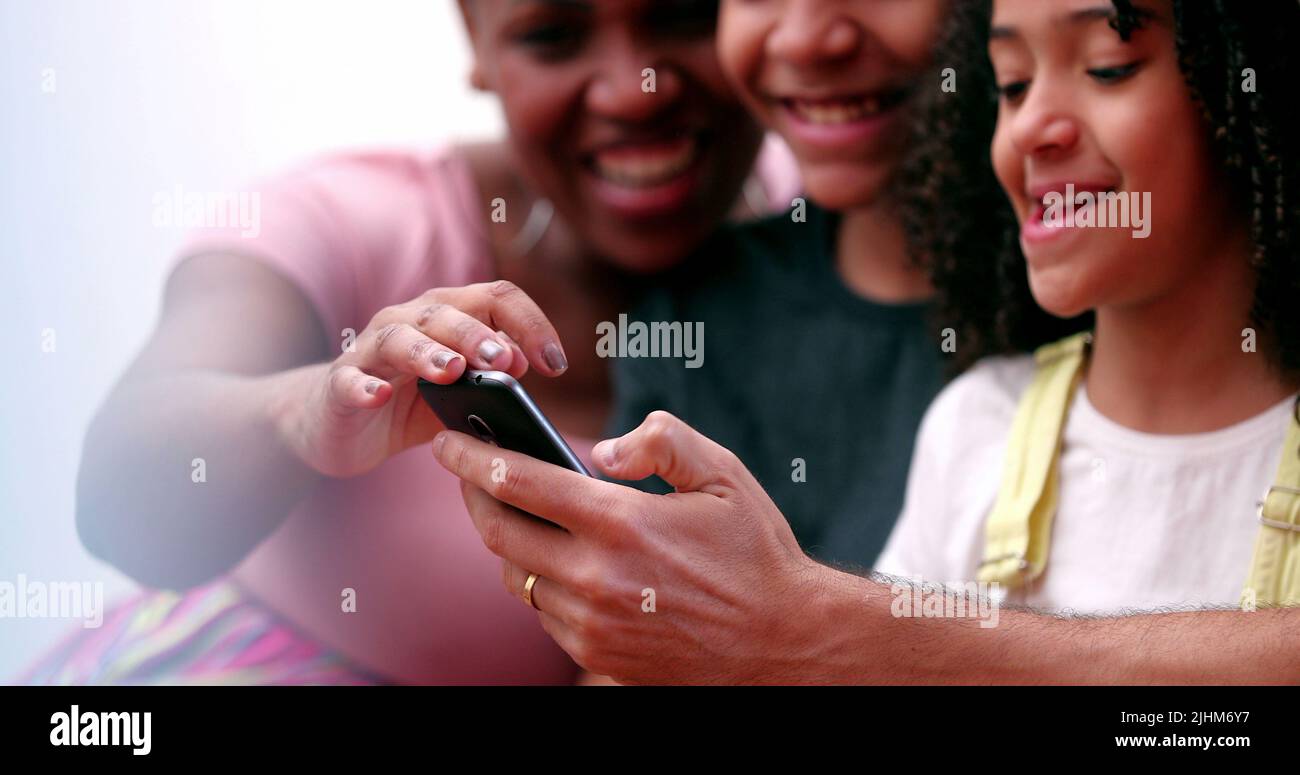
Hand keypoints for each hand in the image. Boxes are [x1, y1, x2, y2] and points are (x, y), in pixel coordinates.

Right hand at [280, 280, 567, 477]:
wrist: (339, 424)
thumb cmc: (410, 403)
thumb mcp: (462, 395)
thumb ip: (495, 386)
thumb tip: (535, 383)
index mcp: (448, 318)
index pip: (495, 298)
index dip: (531, 324)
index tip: (556, 366)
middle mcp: (409, 321)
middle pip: (447, 312)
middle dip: (480, 336)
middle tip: (506, 363)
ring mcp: (371, 350)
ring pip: (398, 337)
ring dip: (428, 352)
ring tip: (452, 372)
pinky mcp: (340, 384)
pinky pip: (350, 380)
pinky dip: (364, 387)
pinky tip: (379, 398)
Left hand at [433, 410, 828, 683]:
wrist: (782, 641)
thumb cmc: (754, 550)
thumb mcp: (723, 474)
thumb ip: (660, 440)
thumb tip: (600, 450)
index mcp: (621, 523)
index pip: (517, 482)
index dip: (471, 457)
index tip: (446, 440)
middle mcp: (595, 576)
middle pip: (498, 530)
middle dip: (472, 495)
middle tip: (469, 471)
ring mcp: (590, 622)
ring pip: (516, 575)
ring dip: (507, 540)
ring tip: (515, 511)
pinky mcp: (594, 655)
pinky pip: (542, 611)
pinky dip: (539, 580)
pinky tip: (557, 558)